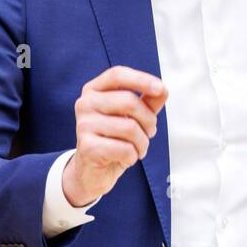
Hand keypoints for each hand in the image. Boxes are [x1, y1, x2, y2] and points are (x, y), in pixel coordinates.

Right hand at [63, 66, 167, 206]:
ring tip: (136, 148)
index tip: (160, 89)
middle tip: (149, 132)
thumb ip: (148, 101)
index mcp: (94, 90)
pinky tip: (124, 158)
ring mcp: (83, 125)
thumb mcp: (133, 117)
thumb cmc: (114, 139)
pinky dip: (132, 156)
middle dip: (149, 120)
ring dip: (142, 142)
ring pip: (130, 128)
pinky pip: (125, 148)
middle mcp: (85, 104)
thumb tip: (162, 90)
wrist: (92, 171)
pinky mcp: (87, 147)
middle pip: (129, 101)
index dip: (141, 79)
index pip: (117, 74)